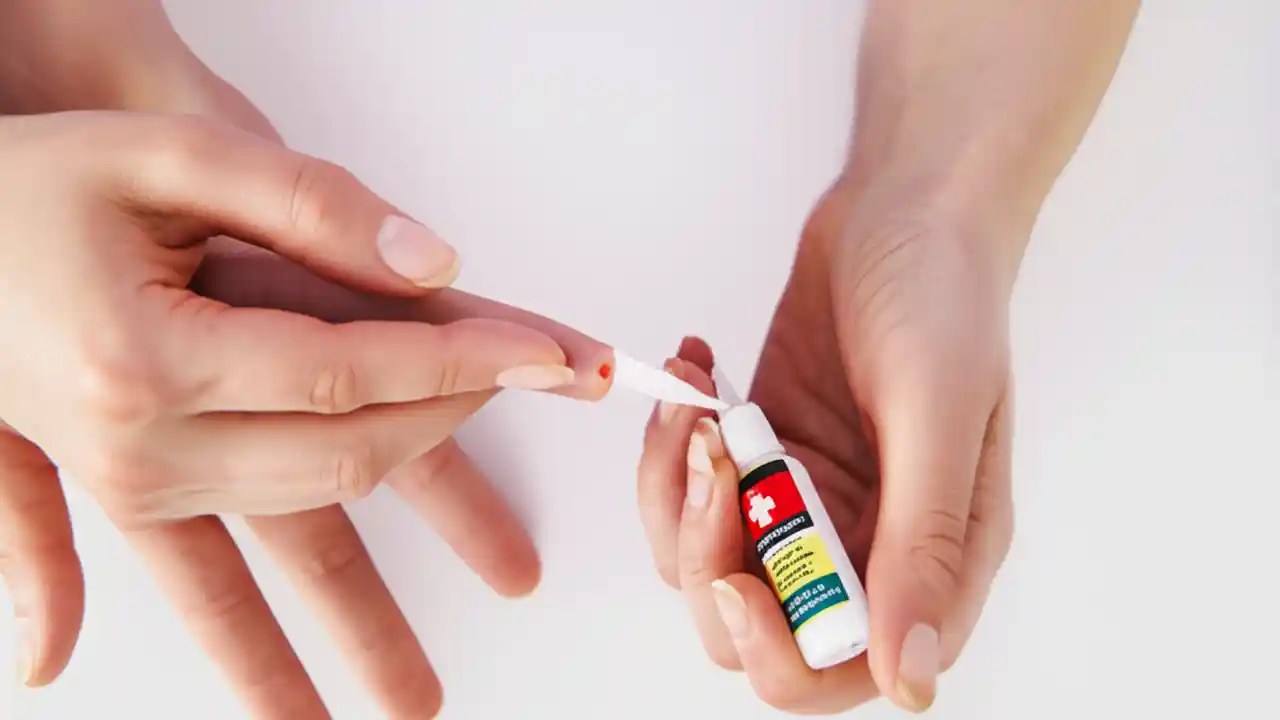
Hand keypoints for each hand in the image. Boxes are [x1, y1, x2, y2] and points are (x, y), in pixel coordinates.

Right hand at [0, 111, 600, 717]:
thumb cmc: (45, 185)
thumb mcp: (171, 158)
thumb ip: (308, 203)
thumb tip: (434, 266)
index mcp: (150, 359)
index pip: (354, 375)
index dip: (464, 364)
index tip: (551, 361)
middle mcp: (141, 442)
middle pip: (341, 466)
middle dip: (453, 470)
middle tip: (534, 493)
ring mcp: (134, 478)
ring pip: (287, 544)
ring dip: (359, 622)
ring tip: (420, 696)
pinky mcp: (130, 489)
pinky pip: (202, 575)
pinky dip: (251, 625)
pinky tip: (285, 704)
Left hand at [637, 180, 1016, 713]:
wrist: (905, 208)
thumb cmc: (944, 296)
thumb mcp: (939, 418)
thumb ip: (923, 547)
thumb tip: (908, 678)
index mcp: (933, 558)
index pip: (847, 667)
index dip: (780, 651)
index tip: (739, 579)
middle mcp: (866, 543)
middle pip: (756, 623)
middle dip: (711, 552)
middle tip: (713, 455)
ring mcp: (806, 500)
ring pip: (705, 556)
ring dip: (678, 487)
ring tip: (696, 402)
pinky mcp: (761, 452)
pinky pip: (690, 485)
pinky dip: (673, 441)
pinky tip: (695, 374)